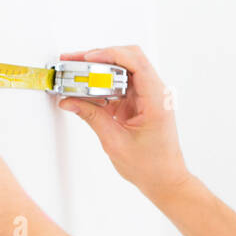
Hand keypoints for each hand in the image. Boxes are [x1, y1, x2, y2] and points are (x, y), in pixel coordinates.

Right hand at [55, 45, 192, 200]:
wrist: (166, 181)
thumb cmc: (151, 167)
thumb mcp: (115, 142)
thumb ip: (92, 117)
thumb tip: (69, 101)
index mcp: (157, 101)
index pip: (136, 62)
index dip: (110, 54)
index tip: (87, 58)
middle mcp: (156, 94)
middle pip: (127, 60)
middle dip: (98, 58)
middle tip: (73, 61)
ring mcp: (149, 97)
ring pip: (122, 71)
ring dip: (98, 70)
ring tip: (74, 73)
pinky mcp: (140, 103)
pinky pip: (120, 86)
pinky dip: (102, 85)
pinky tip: (84, 89)